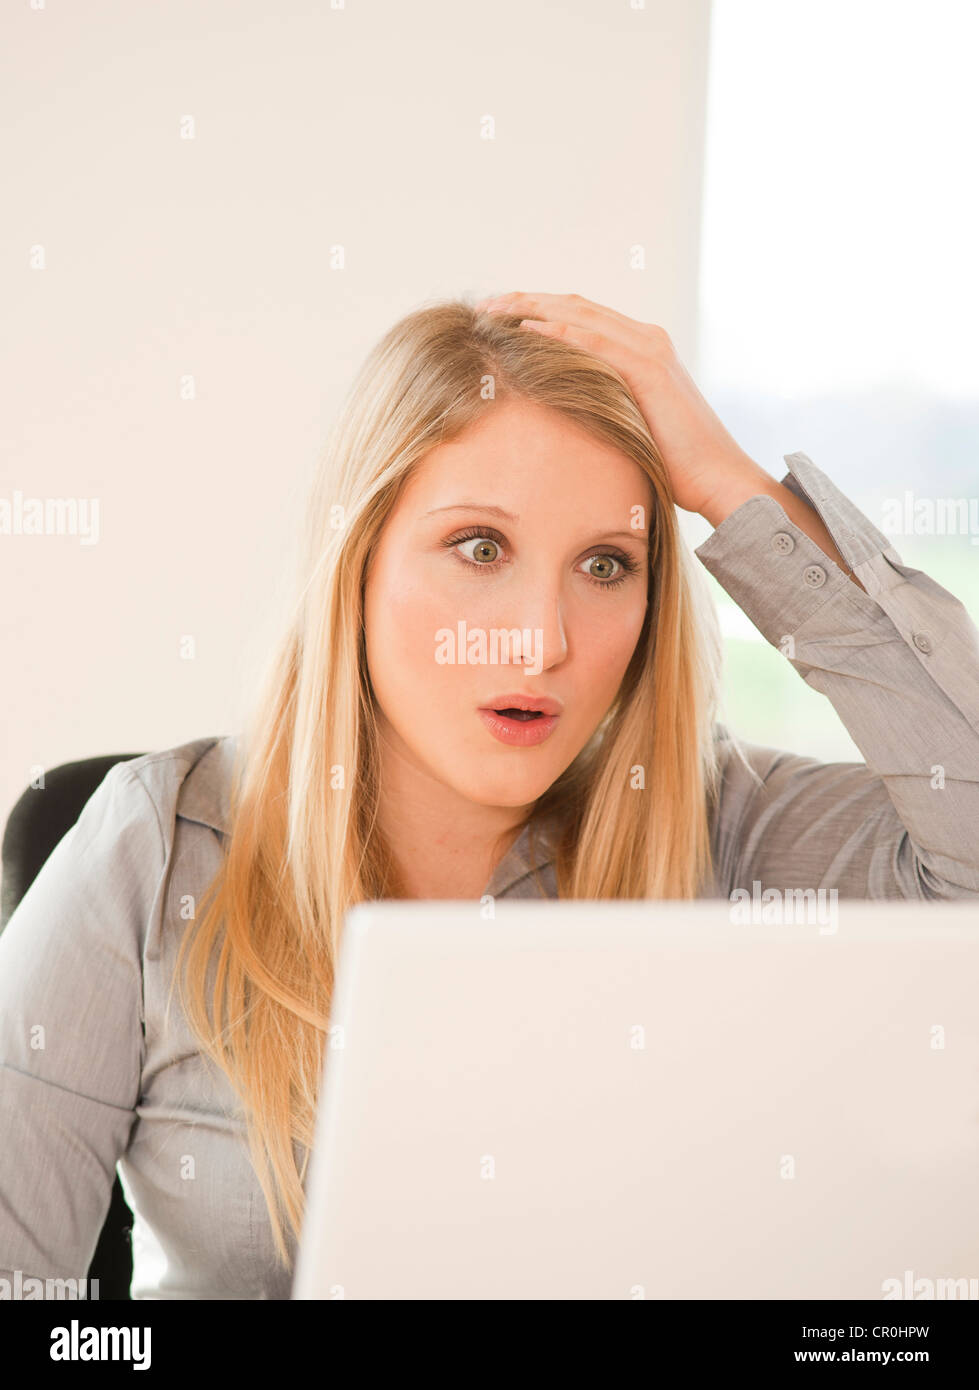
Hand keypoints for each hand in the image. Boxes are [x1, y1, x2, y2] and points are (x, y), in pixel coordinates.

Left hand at [473, 290, 768, 517]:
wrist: (718, 477)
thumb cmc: (678, 465)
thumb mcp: (632, 426)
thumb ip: (606, 409)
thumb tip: (570, 422)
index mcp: (642, 349)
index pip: (582, 317)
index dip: (539, 311)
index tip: (500, 317)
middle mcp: (645, 339)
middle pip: (575, 306)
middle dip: (526, 301)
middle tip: (484, 305)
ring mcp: (648, 350)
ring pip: (579, 315)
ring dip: (531, 308)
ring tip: (492, 311)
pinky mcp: (648, 368)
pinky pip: (594, 341)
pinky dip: (558, 332)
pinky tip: (525, 330)